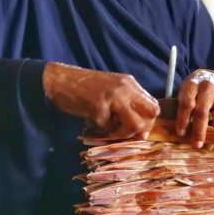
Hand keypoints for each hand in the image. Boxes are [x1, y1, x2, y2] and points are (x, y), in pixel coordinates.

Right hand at [43, 62, 158, 138]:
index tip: (138, 130)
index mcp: (129, 84)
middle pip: (151, 113)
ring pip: (135, 124)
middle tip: (129, 133)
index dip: (149, 121)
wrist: (59, 81)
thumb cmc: (84, 87)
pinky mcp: (98, 108)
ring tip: (111, 130)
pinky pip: (109, 128)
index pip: (153, 105)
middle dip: (143, 128)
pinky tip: (94, 121)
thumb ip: (127, 105)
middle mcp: (125, 88)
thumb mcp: (111, 90)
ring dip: (125, 133)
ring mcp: (113, 97)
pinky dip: (103, 130)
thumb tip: (142, 132)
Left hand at [176, 69, 213, 147]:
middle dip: (199, 131)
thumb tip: (181, 133)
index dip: (183, 120)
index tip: (181, 134)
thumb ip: (183, 109)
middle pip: (203, 112)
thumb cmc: (195, 90)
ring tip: (208, 144)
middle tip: (196, 145)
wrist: (211, 76)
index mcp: (192, 84)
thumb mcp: (185, 93)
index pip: (187, 104)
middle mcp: (208, 85)